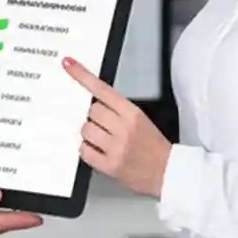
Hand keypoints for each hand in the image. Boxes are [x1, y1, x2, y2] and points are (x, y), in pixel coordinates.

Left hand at [62, 56, 171, 197]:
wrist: (168, 172)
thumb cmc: (154, 146)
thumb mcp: (141, 120)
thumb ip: (118, 110)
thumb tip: (93, 103)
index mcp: (132, 113)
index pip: (102, 89)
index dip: (82, 76)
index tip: (69, 65)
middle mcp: (124, 128)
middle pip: (91, 110)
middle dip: (94, 118)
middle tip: (105, 127)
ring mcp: (116, 147)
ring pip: (85, 129)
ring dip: (90, 134)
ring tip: (103, 141)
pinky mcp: (110, 165)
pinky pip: (84, 151)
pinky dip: (88, 151)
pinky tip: (99, 151)